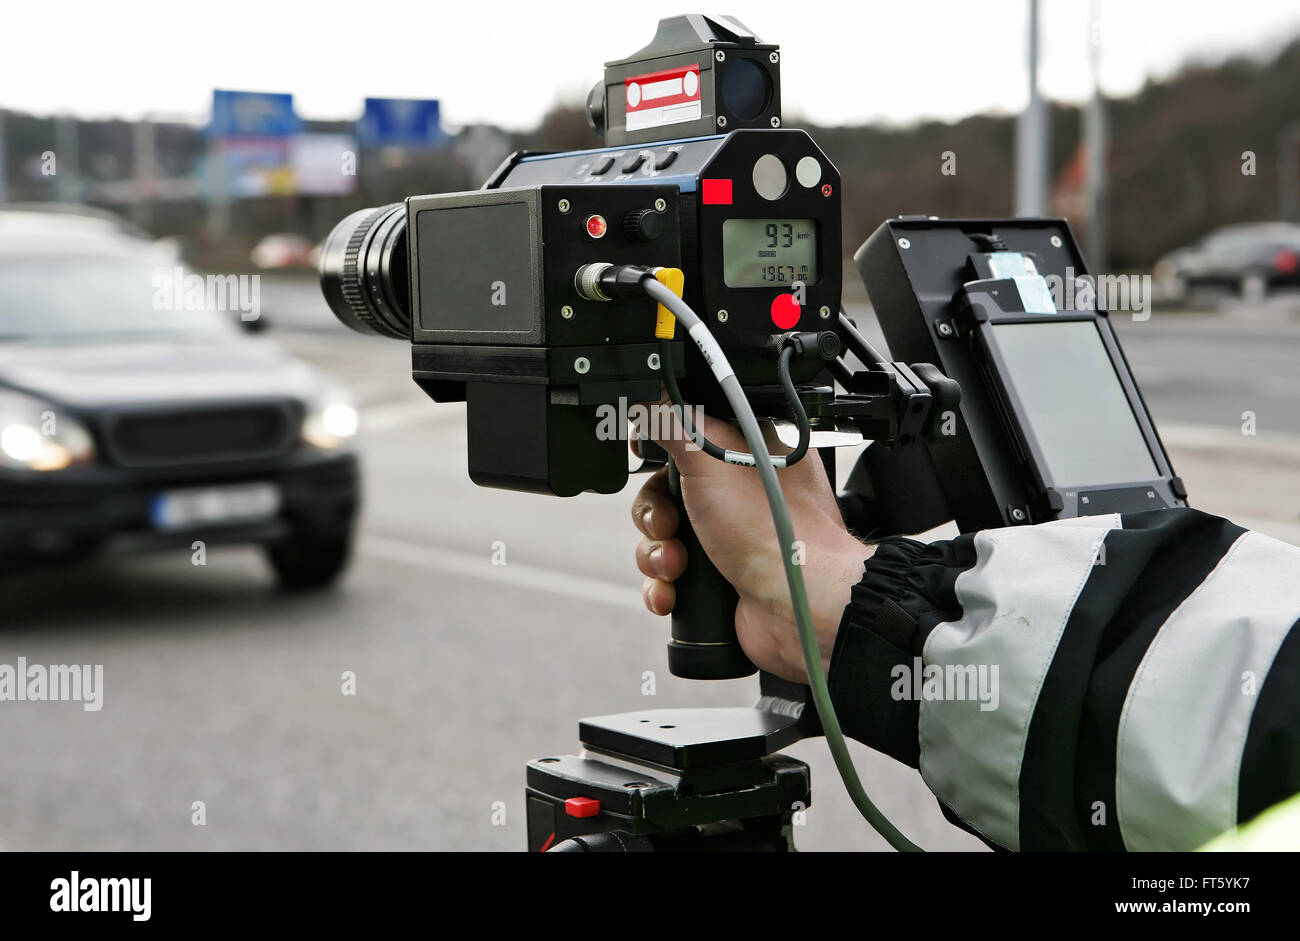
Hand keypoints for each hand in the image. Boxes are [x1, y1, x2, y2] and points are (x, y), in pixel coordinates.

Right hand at [631, 407, 873, 682]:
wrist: (797, 603)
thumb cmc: (772, 528)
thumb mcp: (711, 459)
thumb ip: (673, 422)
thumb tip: (647, 395)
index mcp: (744, 453)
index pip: (686, 437)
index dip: (658, 450)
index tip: (643, 457)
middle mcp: (737, 493)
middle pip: (664, 492)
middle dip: (655, 514)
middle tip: (668, 525)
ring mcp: (728, 536)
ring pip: (663, 537)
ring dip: (656, 554)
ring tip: (675, 565)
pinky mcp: (718, 577)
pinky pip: (670, 576)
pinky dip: (663, 585)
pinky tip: (671, 592)